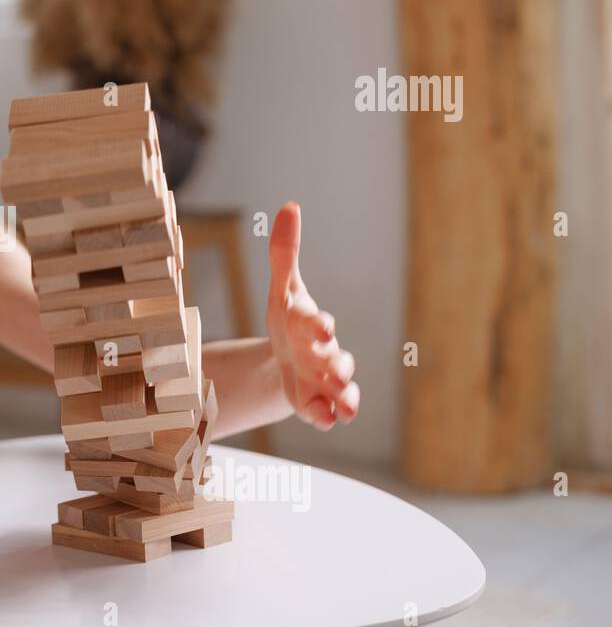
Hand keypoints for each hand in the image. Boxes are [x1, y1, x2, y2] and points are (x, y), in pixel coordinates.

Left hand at [266, 203, 359, 430]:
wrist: (287, 357)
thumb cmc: (289, 320)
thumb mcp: (282, 290)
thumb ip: (286, 253)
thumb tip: (290, 205)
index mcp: (311, 324)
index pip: (316, 322)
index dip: (318, 324)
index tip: (321, 325)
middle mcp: (323, 353)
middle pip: (335, 359)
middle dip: (337, 364)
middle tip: (336, 370)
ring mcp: (321, 380)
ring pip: (340, 390)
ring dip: (343, 397)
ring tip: (345, 406)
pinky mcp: (314, 402)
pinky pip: (323, 413)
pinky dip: (324, 418)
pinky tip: (324, 420)